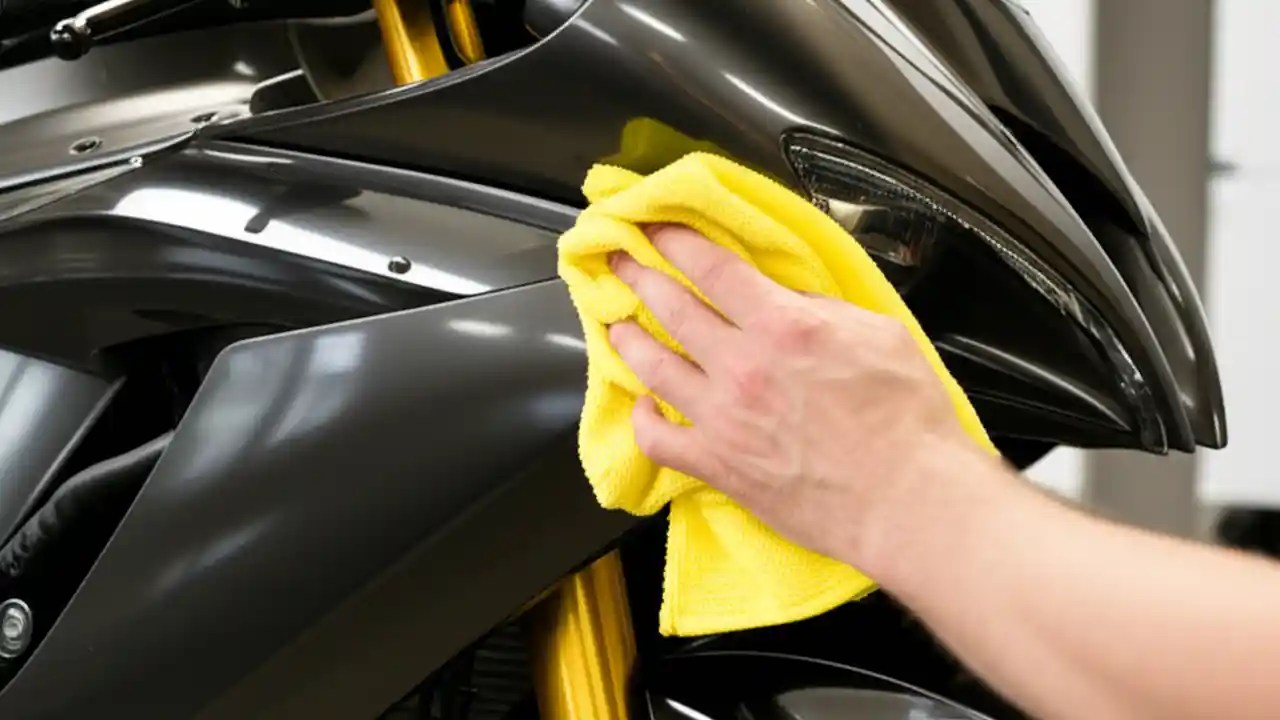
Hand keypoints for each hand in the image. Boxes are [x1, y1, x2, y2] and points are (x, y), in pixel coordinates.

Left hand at [608, 224, 996, 569]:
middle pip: (672, 308)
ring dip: (628, 340)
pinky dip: (641, 418)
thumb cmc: (907, 420)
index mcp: (785, 326)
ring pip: (653, 367)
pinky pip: (658, 438)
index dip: (676, 241)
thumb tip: (786, 300)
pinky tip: (642, 406)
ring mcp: (723, 418)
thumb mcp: (879, 334)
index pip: (712, 268)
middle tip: (619, 263)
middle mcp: (744, 366)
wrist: (907, 500)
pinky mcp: (718, 465)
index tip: (656, 229)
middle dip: (639, 277)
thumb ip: (824, 309)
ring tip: (618, 327)